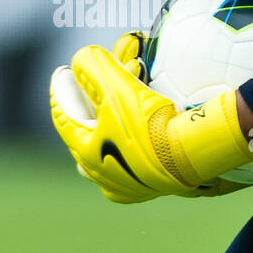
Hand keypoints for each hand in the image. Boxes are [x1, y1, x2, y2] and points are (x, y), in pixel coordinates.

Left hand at [49, 44, 252, 203]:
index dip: (61, 92)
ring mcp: (125, 186)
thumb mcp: (118, 86)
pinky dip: (126, 159)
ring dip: (100, 140)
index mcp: (87, 151)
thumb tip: (80, 60)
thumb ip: (94, 68)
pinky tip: (129, 153)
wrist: (191, 156)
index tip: (62, 72)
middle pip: (81, 140)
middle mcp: (101, 174)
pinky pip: (129, 175)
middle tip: (83, 97)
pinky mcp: (149, 192)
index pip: (63, 117)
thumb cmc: (151, 123)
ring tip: (101, 128)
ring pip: (101, 162)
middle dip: (82, 116)